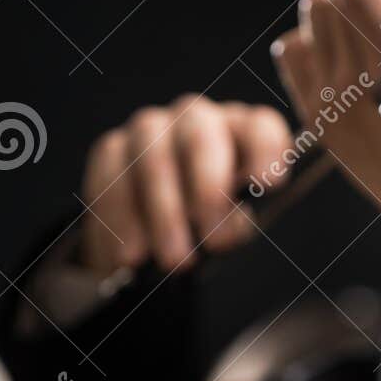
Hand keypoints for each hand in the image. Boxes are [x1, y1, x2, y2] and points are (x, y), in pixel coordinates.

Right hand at [77, 95, 291, 276]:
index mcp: (242, 132)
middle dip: (209, 190)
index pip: (259, 125)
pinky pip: (114, 178)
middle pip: (202, 137)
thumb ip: (236, 222)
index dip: (266, 148)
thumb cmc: (208, 226)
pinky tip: (132, 254)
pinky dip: (124, 221)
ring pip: (154, 159)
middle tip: (215, 241)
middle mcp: (197, 120)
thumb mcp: (232, 226)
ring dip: (165, 214)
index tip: (267, 183)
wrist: (154, 238)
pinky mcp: (113, 149)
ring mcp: (152, 129)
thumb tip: (229, 232)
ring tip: (174, 260)